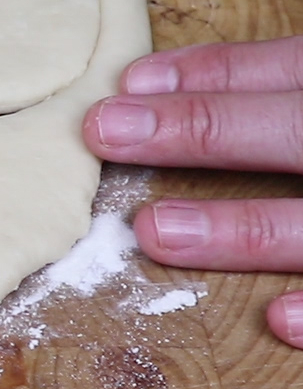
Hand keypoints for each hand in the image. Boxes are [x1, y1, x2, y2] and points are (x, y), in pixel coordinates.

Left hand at [82, 36, 302, 346]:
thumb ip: (285, 89)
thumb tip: (156, 88)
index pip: (293, 69)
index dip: (214, 74)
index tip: (126, 83)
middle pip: (296, 128)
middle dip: (205, 130)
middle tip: (104, 130)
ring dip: (244, 228)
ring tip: (153, 231)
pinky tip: (275, 319)